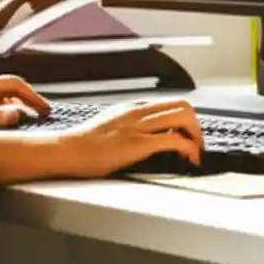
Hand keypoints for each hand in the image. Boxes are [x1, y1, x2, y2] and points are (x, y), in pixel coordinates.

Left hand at [0, 74, 51, 128]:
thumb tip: (16, 115)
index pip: (13, 84)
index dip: (32, 95)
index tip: (44, 109)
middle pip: (10, 92)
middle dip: (28, 102)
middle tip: (41, 117)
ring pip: (0, 102)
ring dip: (15, 111)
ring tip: (25, 125)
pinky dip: (1, 118)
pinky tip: (0, 131)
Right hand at [53, 99, 201, 176]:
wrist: (67, 150)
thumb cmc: (84, 145)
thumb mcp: (111, 126)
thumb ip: (129, 126)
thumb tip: (145, 134)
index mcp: (133, 108)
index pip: (170, 104)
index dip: (185, 120)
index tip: (188, 136)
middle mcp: (139, 112)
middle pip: (182, 105)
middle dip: (196, 126)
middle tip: (195, 144)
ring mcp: (139, 126)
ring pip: (183, 116)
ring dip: (196, 136)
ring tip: (194, 153)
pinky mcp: (137, 143)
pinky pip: (174, 139)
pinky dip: (188, 148)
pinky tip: (187, 160)